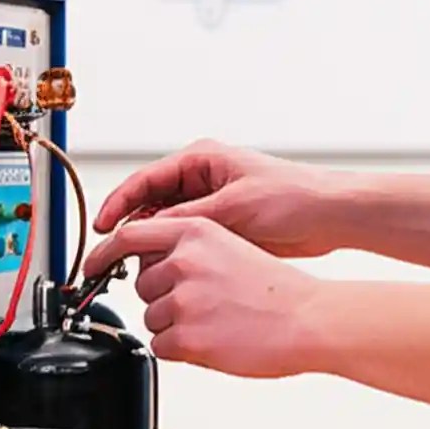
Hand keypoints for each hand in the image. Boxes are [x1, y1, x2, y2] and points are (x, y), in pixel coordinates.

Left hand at [85, 217, 323, 377]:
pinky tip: (215, 338)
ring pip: (153, 318)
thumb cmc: (277, 288)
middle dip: (164, 298)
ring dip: (176, 325)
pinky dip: (182, 349)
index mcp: (195, 231)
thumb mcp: (230, 245)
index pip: (129, 236)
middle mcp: (184, 260)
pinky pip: (162, 346)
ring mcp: (183, 297)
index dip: (102, 253)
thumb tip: (154, 263)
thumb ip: (188, 248)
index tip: (90, 266)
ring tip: (216, 320)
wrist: (307, 318)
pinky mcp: (186, 334)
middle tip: (204, 303)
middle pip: (143, 285)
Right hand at [94, 139, 350, 257]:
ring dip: (152, 242)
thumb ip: (187, 217)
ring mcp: (211, 202)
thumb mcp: (232, 206)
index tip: (101, 225)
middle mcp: (203, 178)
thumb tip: (149, 230)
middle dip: (131, 226)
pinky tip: (165, 268)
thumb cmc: (292, 196)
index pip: (145, 179)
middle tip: (112, 252)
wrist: (328, 216)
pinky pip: (185, 238)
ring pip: (166, 223)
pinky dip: (172, 252)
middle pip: (150, 202)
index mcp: (202, 159)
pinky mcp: (222, 225)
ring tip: (136, 264)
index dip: (118, 203)